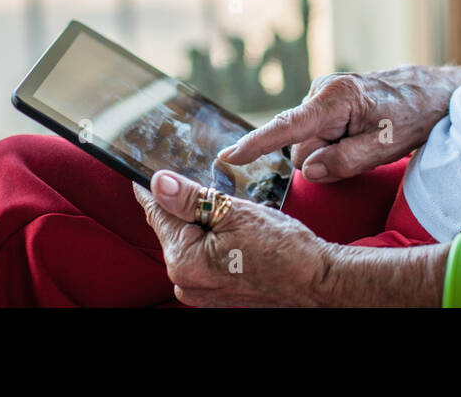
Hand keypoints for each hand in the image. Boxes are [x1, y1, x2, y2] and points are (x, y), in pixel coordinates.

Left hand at [133, 169, 334, 306]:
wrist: (315, 280)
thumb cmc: (283, 249)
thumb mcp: (234, 212)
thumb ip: (191, 198)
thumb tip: (159, 183)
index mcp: (184, 261)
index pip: (158, 213)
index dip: (156, 186)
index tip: (145, 169)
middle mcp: (185, 281)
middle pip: (172, 227)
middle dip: (186, 203)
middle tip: (212, 187)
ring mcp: (199, 289)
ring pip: (188, 239)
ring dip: (201, 220)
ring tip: (231, 210)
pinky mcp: (212, 290)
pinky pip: (200, 254)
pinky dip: (210, 237)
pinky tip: (234, 229)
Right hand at [217, 66, 460, 182]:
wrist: (431, 92)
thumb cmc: (412, 116)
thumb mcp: (383, 147)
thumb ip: (343, 162)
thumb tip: (309, 170)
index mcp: (333, 99)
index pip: (286, 128)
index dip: (255, 145)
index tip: (226, 159)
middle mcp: (322, 92)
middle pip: (303, 145)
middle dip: (324, 159)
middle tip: (363, 153)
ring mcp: (325, 96)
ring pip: (313, 143)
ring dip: (333, 153)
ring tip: (368, 142)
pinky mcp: (330, 104)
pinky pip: (322, 136)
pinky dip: (337, 145)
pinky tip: (362, 138)